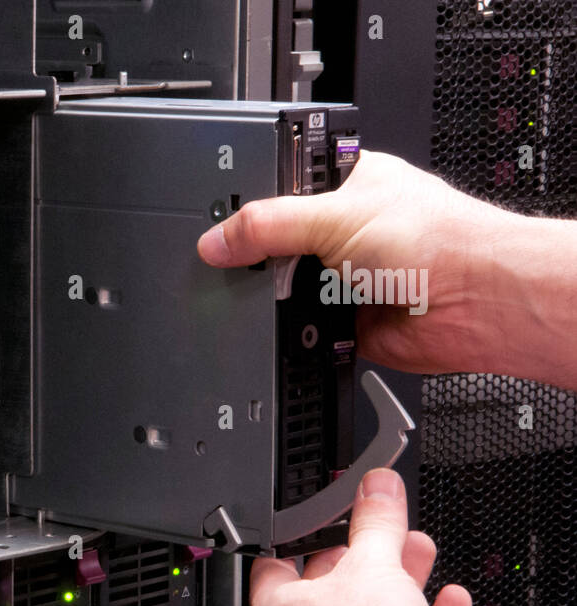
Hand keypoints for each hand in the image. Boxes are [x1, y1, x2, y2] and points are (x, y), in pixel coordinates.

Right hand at [196, 150, 519, 377]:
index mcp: (346, 184)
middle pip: (276, 243)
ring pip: (285, 289)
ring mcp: (344, 276)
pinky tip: (304, 324)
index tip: (217, 220)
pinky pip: (299, 330)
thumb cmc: (440, 241)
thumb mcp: (334, 216)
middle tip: (251, 262)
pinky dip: (297, 333)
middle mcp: (345, 229)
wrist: (476, 304)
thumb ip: (268, 226)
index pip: (278, 185)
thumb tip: (216, 240)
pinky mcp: (343, 321)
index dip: (248, 201)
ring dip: (282, 298)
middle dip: (262, 258)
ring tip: (291, 293)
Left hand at [249, 468, 472, 605]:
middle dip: (362, 556)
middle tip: (380, 529)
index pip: (276, 561)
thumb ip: (375, 522)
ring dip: (399, 583)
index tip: (322, 516)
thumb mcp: (371, 567)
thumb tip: (376, 487)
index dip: (300, 533)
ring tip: (418, 550)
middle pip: (331, 589)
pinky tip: (449, 601)